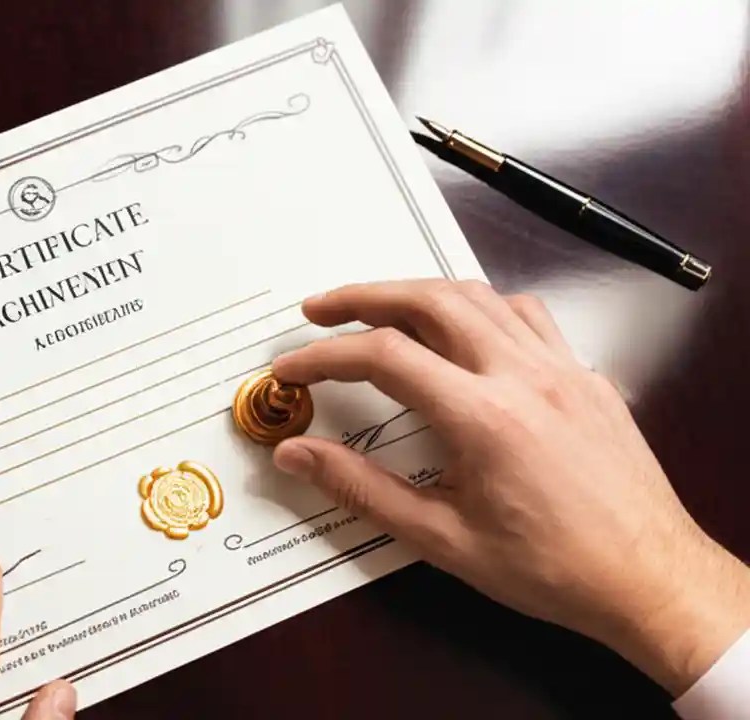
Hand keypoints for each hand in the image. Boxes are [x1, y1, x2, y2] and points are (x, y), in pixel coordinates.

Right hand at [271, 279, 749, 695]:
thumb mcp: (441, 539)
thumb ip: (361, 490)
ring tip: (379, 307)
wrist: (648, 579)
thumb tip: (299, 457)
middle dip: (363, 296)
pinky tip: (462, 326)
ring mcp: (561, 369)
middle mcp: (524, 377)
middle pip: (429, 300)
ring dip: (418, 292)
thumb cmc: (554, 569)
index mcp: (484, 417)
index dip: (324, 356)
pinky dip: (478, 306)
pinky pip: (526, 315)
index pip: (384, 356)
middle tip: (319, 310)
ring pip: (479, 296)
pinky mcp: (584, 377)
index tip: (293, 368)